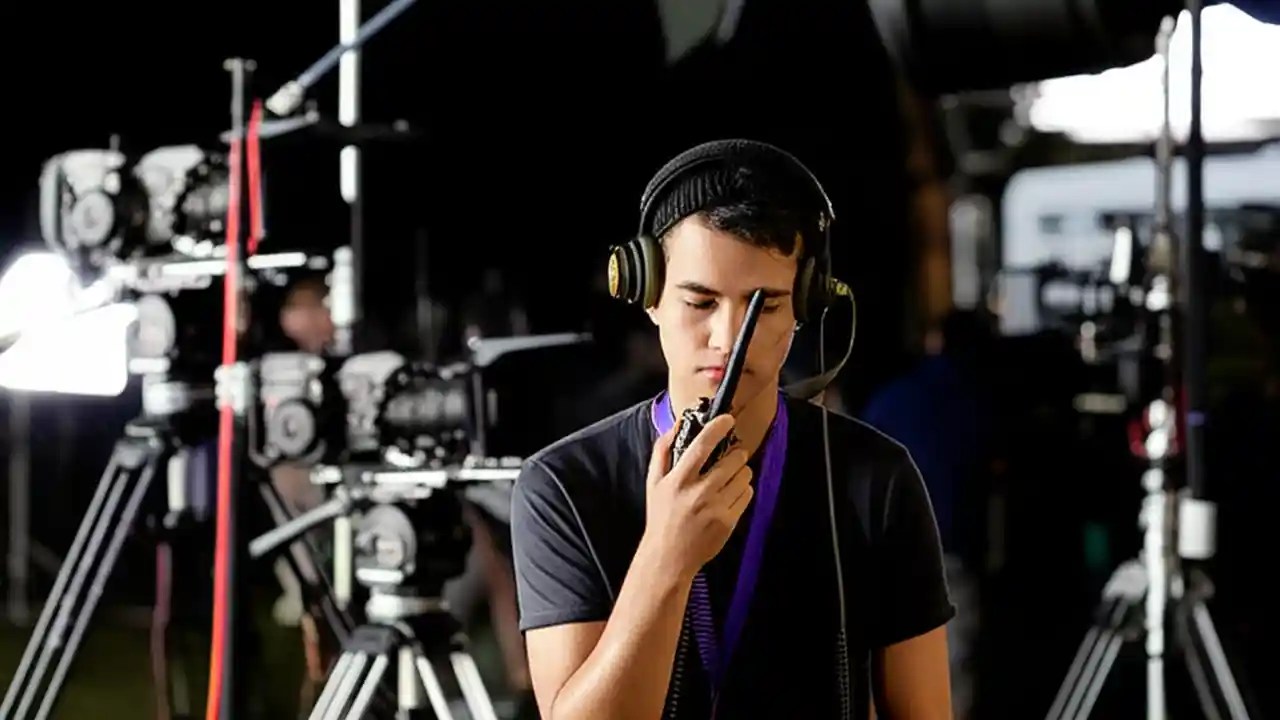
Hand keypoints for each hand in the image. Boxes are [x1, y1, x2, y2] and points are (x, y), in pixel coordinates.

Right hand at [643, 415, 752, 578]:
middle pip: (731, 460)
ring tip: (731, 476)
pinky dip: (743, 489)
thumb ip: (662, 451)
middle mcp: (698, 492)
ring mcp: (716, 508)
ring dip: (741, 471)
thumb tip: (677, 425)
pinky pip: (747, 494)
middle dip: (736, 453)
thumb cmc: (661, 517)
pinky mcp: (729, 521)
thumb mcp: (653, 483)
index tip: (727, 419)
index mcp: (678, 480)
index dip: (716, 428)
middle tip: (732, 454)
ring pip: (744, 476)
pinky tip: (731, 493)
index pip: (701, 446)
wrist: (668, 557)